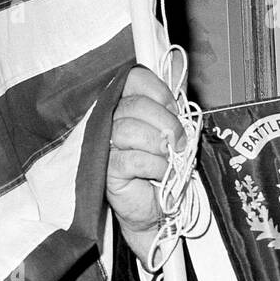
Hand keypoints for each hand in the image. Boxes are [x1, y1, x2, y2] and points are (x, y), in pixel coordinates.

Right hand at [106, 65, 185, 261]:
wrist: (158, 208)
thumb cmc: (162, 166)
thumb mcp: (171, 129)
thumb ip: (170, 103)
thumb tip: (175, 72)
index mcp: (124, 104)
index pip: (133, 79)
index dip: (158, 91)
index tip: (174, 109)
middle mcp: (107, 120)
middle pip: (133, 106)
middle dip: (166, 123)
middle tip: (178, 141)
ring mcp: (102, 145)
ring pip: (128, 130)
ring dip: (159, 146)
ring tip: (169, 158)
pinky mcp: (104, 170)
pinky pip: (130, 158)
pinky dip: (154, 165)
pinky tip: (159, 173)